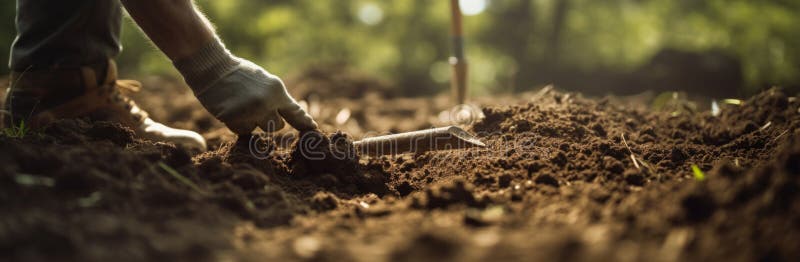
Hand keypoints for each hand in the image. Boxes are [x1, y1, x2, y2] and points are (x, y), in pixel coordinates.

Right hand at [196, 60, 316, 133]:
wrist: (213, 68)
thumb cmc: (240, 74)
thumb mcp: (265, 82)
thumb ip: (278, 98)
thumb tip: (294, 114)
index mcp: (277, 91)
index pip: (295, 112)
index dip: (304, 122)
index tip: (312, 129)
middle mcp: (266, 103)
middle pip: (277, 126)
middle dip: (268, 120)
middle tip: (255, 106)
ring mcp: (250, 112)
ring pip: (259, 129)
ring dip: (252, 122)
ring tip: (242, 105)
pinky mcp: (234, 119)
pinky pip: (242, 131)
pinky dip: (238, 123)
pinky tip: (231, 108)